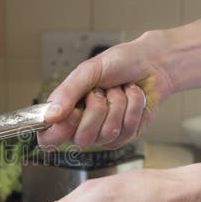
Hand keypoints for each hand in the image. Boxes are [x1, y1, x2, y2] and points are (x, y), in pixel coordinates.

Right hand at [40, 32, 174, 149]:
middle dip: (96, 109)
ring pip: (107, 133)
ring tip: (119, 90)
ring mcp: (105, 134)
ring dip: (117, 104)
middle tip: (101, 91)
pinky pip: (126, 130)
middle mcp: (82, 126)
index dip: (58, 131)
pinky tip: (132, 97)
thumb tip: (50, 116)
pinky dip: (133, 107)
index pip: (48, 138)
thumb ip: (67, 92)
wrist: (152, 63)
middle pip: (81, 139)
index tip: (74, 111)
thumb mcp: (88, 70)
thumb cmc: (119, 63)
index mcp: (66, 111)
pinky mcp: (126, 136)